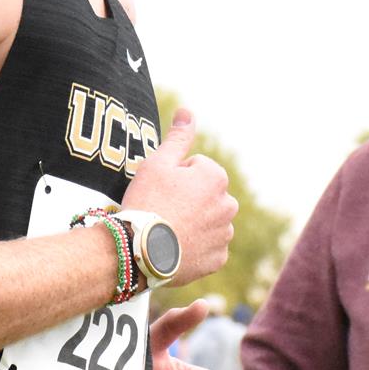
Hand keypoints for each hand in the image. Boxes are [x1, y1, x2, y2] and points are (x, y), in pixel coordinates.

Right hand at [120, 109, 237, 288]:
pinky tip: (174, 247)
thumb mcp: (157, 163)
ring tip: (167, 230)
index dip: (174, 177)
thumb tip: (187, 111)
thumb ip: (178, 137)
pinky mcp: (218, 259)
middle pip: (205, 195)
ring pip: (207, 221)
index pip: (195, 168)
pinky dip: (194, 247)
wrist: (140, 251)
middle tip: (162, 210)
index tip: (160, 190)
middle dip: (188, 199)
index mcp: (216, 177)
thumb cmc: (147, 202)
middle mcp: (228, 205)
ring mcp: (224, 234)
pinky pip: (207, 247)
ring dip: (193, 223)